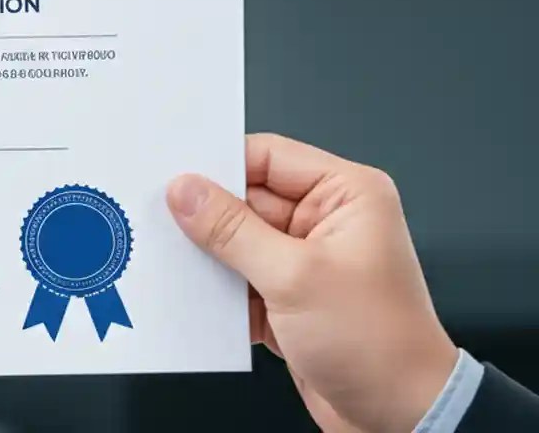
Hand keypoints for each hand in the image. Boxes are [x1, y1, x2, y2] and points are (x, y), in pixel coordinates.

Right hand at [167, 134, 456, 432]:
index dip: (219, 165)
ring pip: (237, 241)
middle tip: (165, 224)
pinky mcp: (289, 295)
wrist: (399, 418)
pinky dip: (218, 290)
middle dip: (207, 217)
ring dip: (210, 257)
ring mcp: (306, 259)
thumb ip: (233, 231)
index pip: (267, 157)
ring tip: (180, 266)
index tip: (174, 178)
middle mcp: (327, 221)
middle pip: (246, 199)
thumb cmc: (380, 345)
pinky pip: (239, 277)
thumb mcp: (294, 278)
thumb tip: (187, 192)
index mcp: (347, 195)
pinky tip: (199, 300)